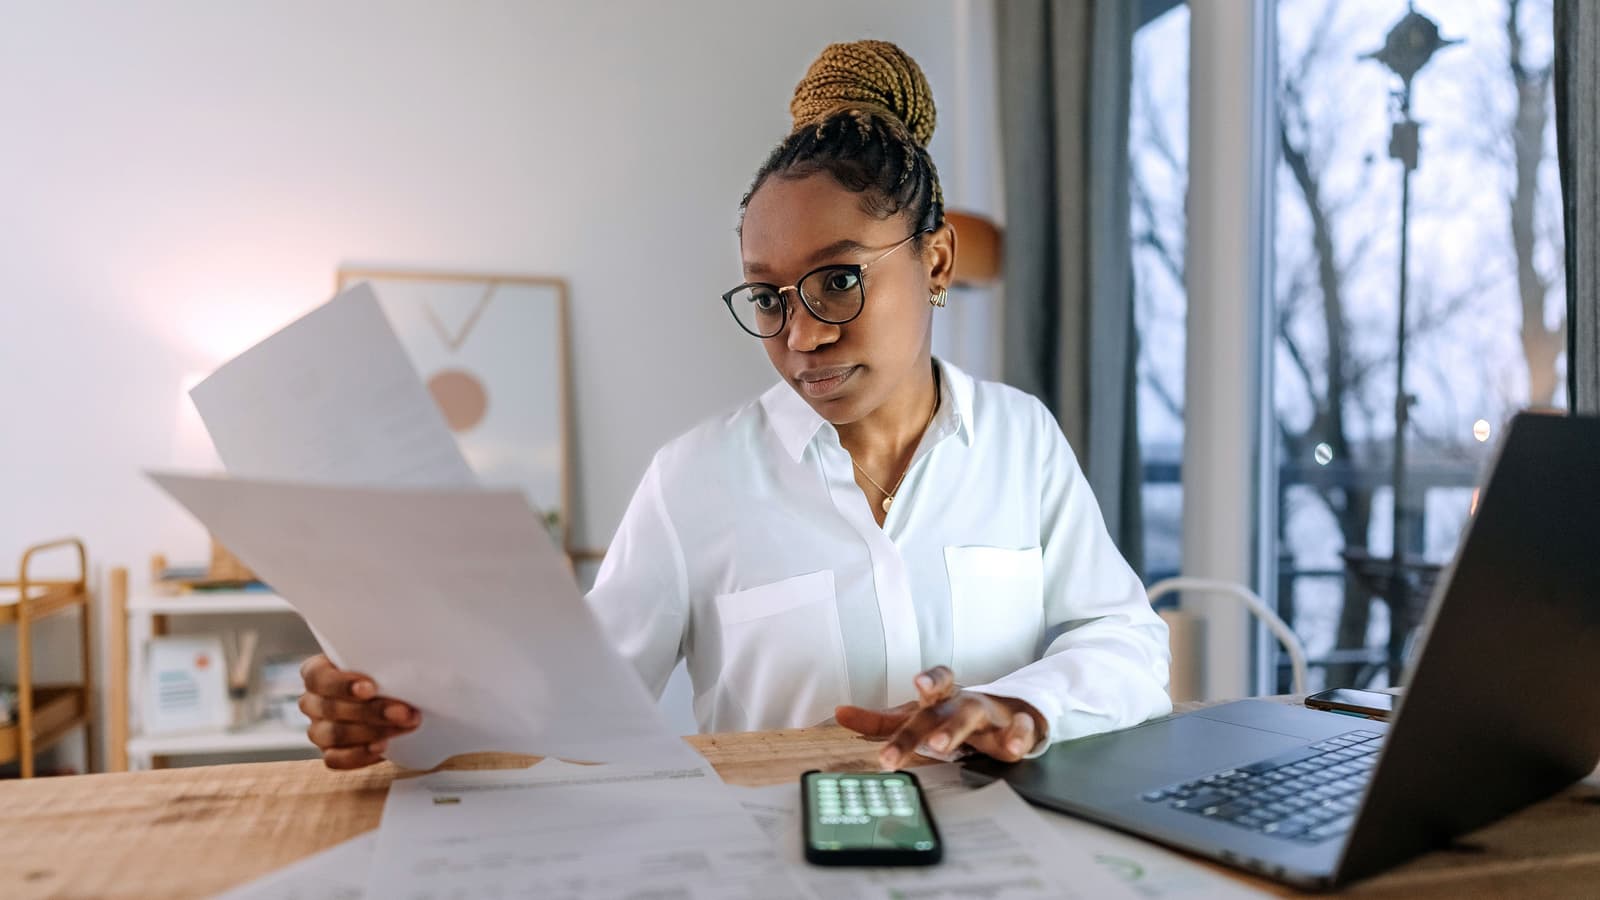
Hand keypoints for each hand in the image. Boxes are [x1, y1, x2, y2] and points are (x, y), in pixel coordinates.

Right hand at [298, 654, 421, 769]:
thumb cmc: (385, 675)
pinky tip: (382, 747)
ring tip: (404, 727)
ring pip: (335, 734)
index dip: (342, 684)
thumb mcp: (382, 663)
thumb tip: (406, 662)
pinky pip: (335, 759)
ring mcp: (318, 730)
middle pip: (332, 708)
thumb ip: (382, 661)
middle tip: (404, 711)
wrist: (395, 702)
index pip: (318, 677)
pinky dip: (359, 754)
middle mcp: (312, 702)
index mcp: (317, 673)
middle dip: (372, 711)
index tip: (371, 688)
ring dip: (373, 732)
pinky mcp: (329, 752)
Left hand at [835, 666, 1046, 768]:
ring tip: (941, 745)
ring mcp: (990, 714)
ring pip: (975, 714)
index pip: (935, 681)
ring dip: (957, 728)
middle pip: (945, 706)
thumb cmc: (951, 715)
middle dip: (929, 722)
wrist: (1006, 714)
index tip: (917, 682)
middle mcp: (962, 701)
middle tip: (920, 740)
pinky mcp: (1014, 730)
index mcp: (941, 697)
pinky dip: (1020, 736)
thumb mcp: (916, 717)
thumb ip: (879, 720)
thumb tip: (839, 713)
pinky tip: (1015, 748)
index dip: (928, 680)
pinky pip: (1021, 729)